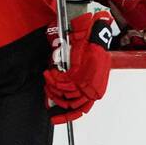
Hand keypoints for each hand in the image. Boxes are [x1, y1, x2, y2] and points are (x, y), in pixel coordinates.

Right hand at [45, 8, 114, 122]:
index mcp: (96, 84)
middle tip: (51, 111)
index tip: (58, 116)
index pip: (84, 107)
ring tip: (49, 82)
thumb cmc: (86, 43)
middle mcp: (94, 84)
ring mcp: (87, 78)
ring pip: (67, 95)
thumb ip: (76, 78)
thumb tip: (67, 90)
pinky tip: (48, 73)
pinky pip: (62, 82)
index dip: (70, 114)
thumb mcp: (83, 63)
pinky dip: (52, 80)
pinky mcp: (79, 72)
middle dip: (61, 108)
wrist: (88, 28)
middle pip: (76, 106)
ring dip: (54, 90)